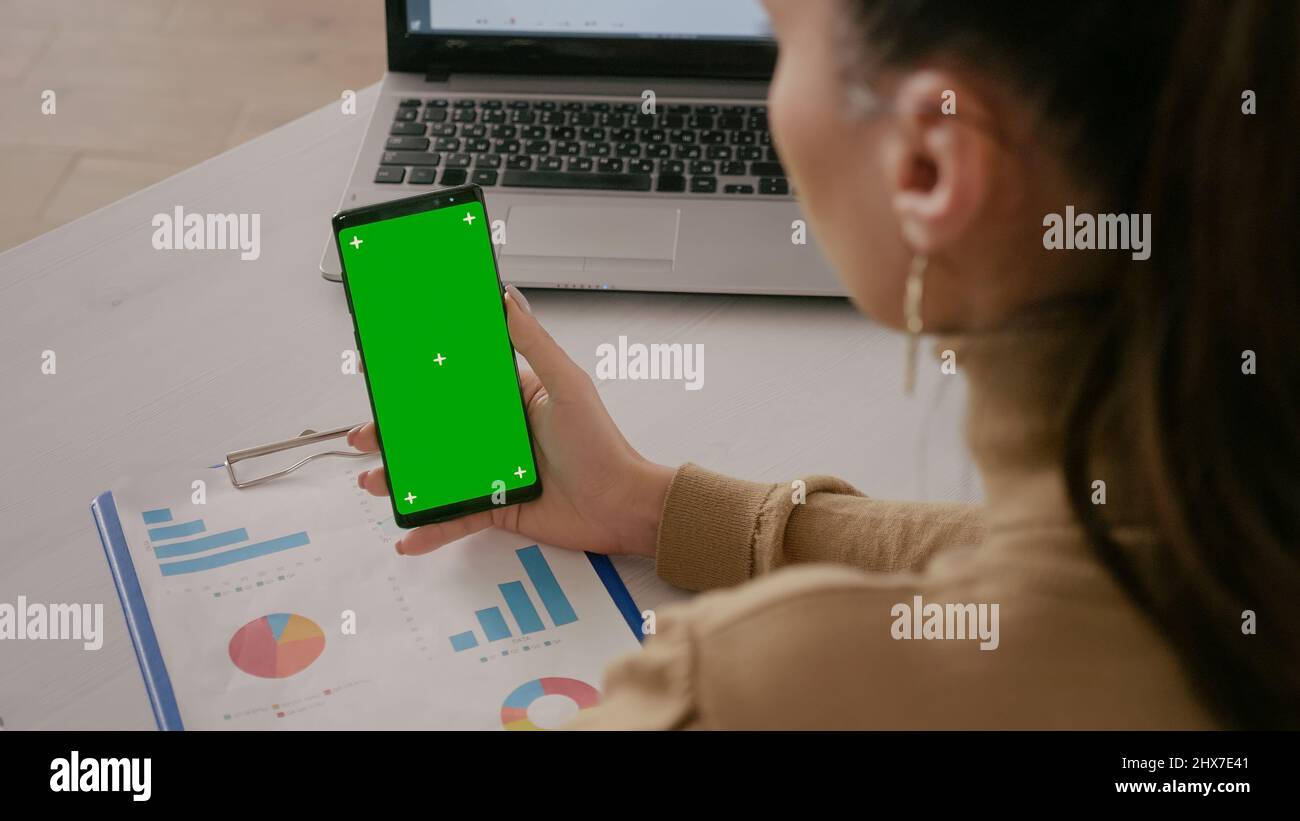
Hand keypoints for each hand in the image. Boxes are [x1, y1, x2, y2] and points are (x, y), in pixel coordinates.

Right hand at [349, 284, 674, 557]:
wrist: (622, 505)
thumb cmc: (602, 444)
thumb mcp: (567, 385)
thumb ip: (533, 343)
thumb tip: (506, 297)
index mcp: (510, 399)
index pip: (453, 382)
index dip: (416, 378)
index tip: (381, 368)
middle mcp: (497, 435)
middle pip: (433, 429)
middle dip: (393, 432)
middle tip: (365, 433)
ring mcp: (492, 472)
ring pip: (434, 472)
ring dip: (400, 478)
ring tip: (374, 479)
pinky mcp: (496, 507)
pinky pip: (455, 517)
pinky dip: (429, 528)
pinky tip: (406, 537)